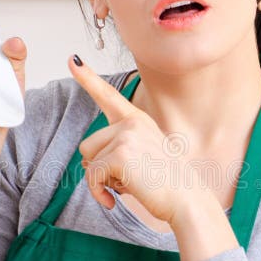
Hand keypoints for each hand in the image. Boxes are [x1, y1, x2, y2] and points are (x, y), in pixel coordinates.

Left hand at [69, 55, 191, 224]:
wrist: (188, 201)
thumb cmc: (167, 185)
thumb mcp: (143, 158)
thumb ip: (118, 151)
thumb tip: (86, 163)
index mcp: (139, 121)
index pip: (109, 96)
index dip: (88, 78)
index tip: (72, 59)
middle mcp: (132, 123)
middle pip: (89, 145)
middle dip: (99, 168)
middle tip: (126, 180)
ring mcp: (126, 136)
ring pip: (88, 160)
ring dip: (100, 181)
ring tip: (128, 186)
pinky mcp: (120, 155)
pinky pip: (92, 176)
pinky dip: (98, 193)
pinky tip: (113, 201)